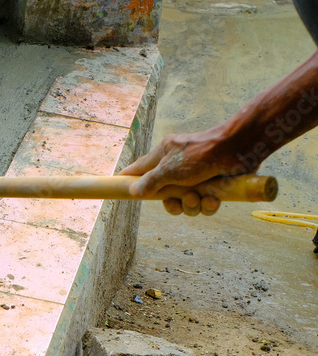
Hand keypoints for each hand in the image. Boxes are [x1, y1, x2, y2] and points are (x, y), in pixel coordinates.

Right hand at [121, 130, 247, 216]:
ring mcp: (196, 178)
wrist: (238, 149)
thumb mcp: (170, 169)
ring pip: (185, 203)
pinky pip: (204, 205)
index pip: (139, 169)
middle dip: (172, 203)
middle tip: (177, 201)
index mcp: (164, 156)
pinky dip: (208, 205)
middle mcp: (178, 167)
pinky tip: (213, 199)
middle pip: (164, 195)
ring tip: (198, 198)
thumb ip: (150, 182)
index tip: (117, 188)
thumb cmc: (201, 153)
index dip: (129, 180)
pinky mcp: (212, 187)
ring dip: (191, 205)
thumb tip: (133, 192)